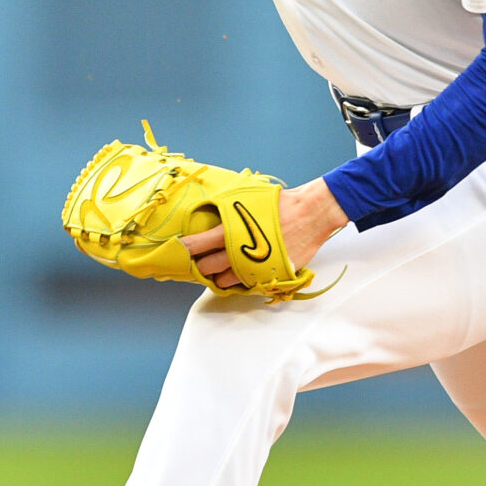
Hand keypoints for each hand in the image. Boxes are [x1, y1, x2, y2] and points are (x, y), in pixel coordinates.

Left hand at [181, 179, 350, 292]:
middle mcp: (239, 253)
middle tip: (199, 260)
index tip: (174, 252)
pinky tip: (239, 271)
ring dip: (218, 275)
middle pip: (206, 268)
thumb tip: (206, 216)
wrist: (310, 214)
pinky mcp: (268, 277)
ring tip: (220, 267)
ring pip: (224, 282)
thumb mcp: (245, 199)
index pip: (197, 245)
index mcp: (230, 232)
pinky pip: (245, 286)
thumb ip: (224, 211)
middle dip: (200, 265)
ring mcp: (253, 268)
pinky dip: (239, 280)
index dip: (183, 250)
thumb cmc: (279, 203)